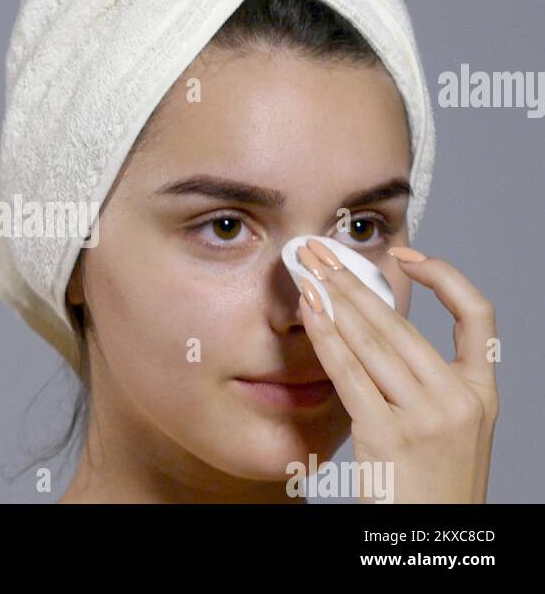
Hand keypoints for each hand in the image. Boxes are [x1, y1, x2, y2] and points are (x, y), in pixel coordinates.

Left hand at [296, 241, 498, 502]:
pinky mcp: (389, 434)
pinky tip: (311, 312)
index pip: (479, 317)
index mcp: (480, 394)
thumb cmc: (428, 486)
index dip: (444, 278)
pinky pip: (351, 373)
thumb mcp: (445, 429)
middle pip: (404, 324)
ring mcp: (427, 417)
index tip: (405, 255)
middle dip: (357, 281)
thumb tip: (370, 329)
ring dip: (337, 300)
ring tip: (310, 271)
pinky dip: (328, 337)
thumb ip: (421, 382)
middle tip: (323, 251)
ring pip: (375, 342)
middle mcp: (459, 400)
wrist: (431, 538)